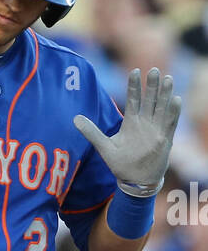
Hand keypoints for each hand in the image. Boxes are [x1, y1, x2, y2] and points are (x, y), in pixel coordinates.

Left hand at [73, 68, 180, 194]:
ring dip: (165, 94)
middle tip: (153, 70)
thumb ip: (91, 132)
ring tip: (168, 78)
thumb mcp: (104, 147)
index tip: (134, 71)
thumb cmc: (121, 164)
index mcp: (131, 122)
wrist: (136, 181)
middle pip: (150, 99)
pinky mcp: (165, 139)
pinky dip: (173, 112)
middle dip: (152, 85)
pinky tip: (176, 99)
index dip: (134, 86)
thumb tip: (74, 118)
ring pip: (162, 107)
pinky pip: (170, 123)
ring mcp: (156, 130)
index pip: (133, 99)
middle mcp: (145, 123)